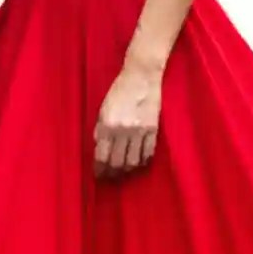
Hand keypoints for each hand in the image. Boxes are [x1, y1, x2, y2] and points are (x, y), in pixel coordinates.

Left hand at [94, 64, 162, 178]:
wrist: (141, 76)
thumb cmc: (119, 91)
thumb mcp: (103, 109)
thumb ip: (100, 129)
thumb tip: (99, 148)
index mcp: (107, 125)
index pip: (102, 156)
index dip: (100, 169)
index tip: (99, 175)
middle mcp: (122, 130)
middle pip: (117, 163)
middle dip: (113, 173)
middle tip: (111, 178)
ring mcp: (139, 131)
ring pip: (133, 161)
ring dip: (127, 170)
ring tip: (124, 172)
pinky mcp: (153, 129)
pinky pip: (148, 153)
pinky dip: (143, 161)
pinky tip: (139, 163)